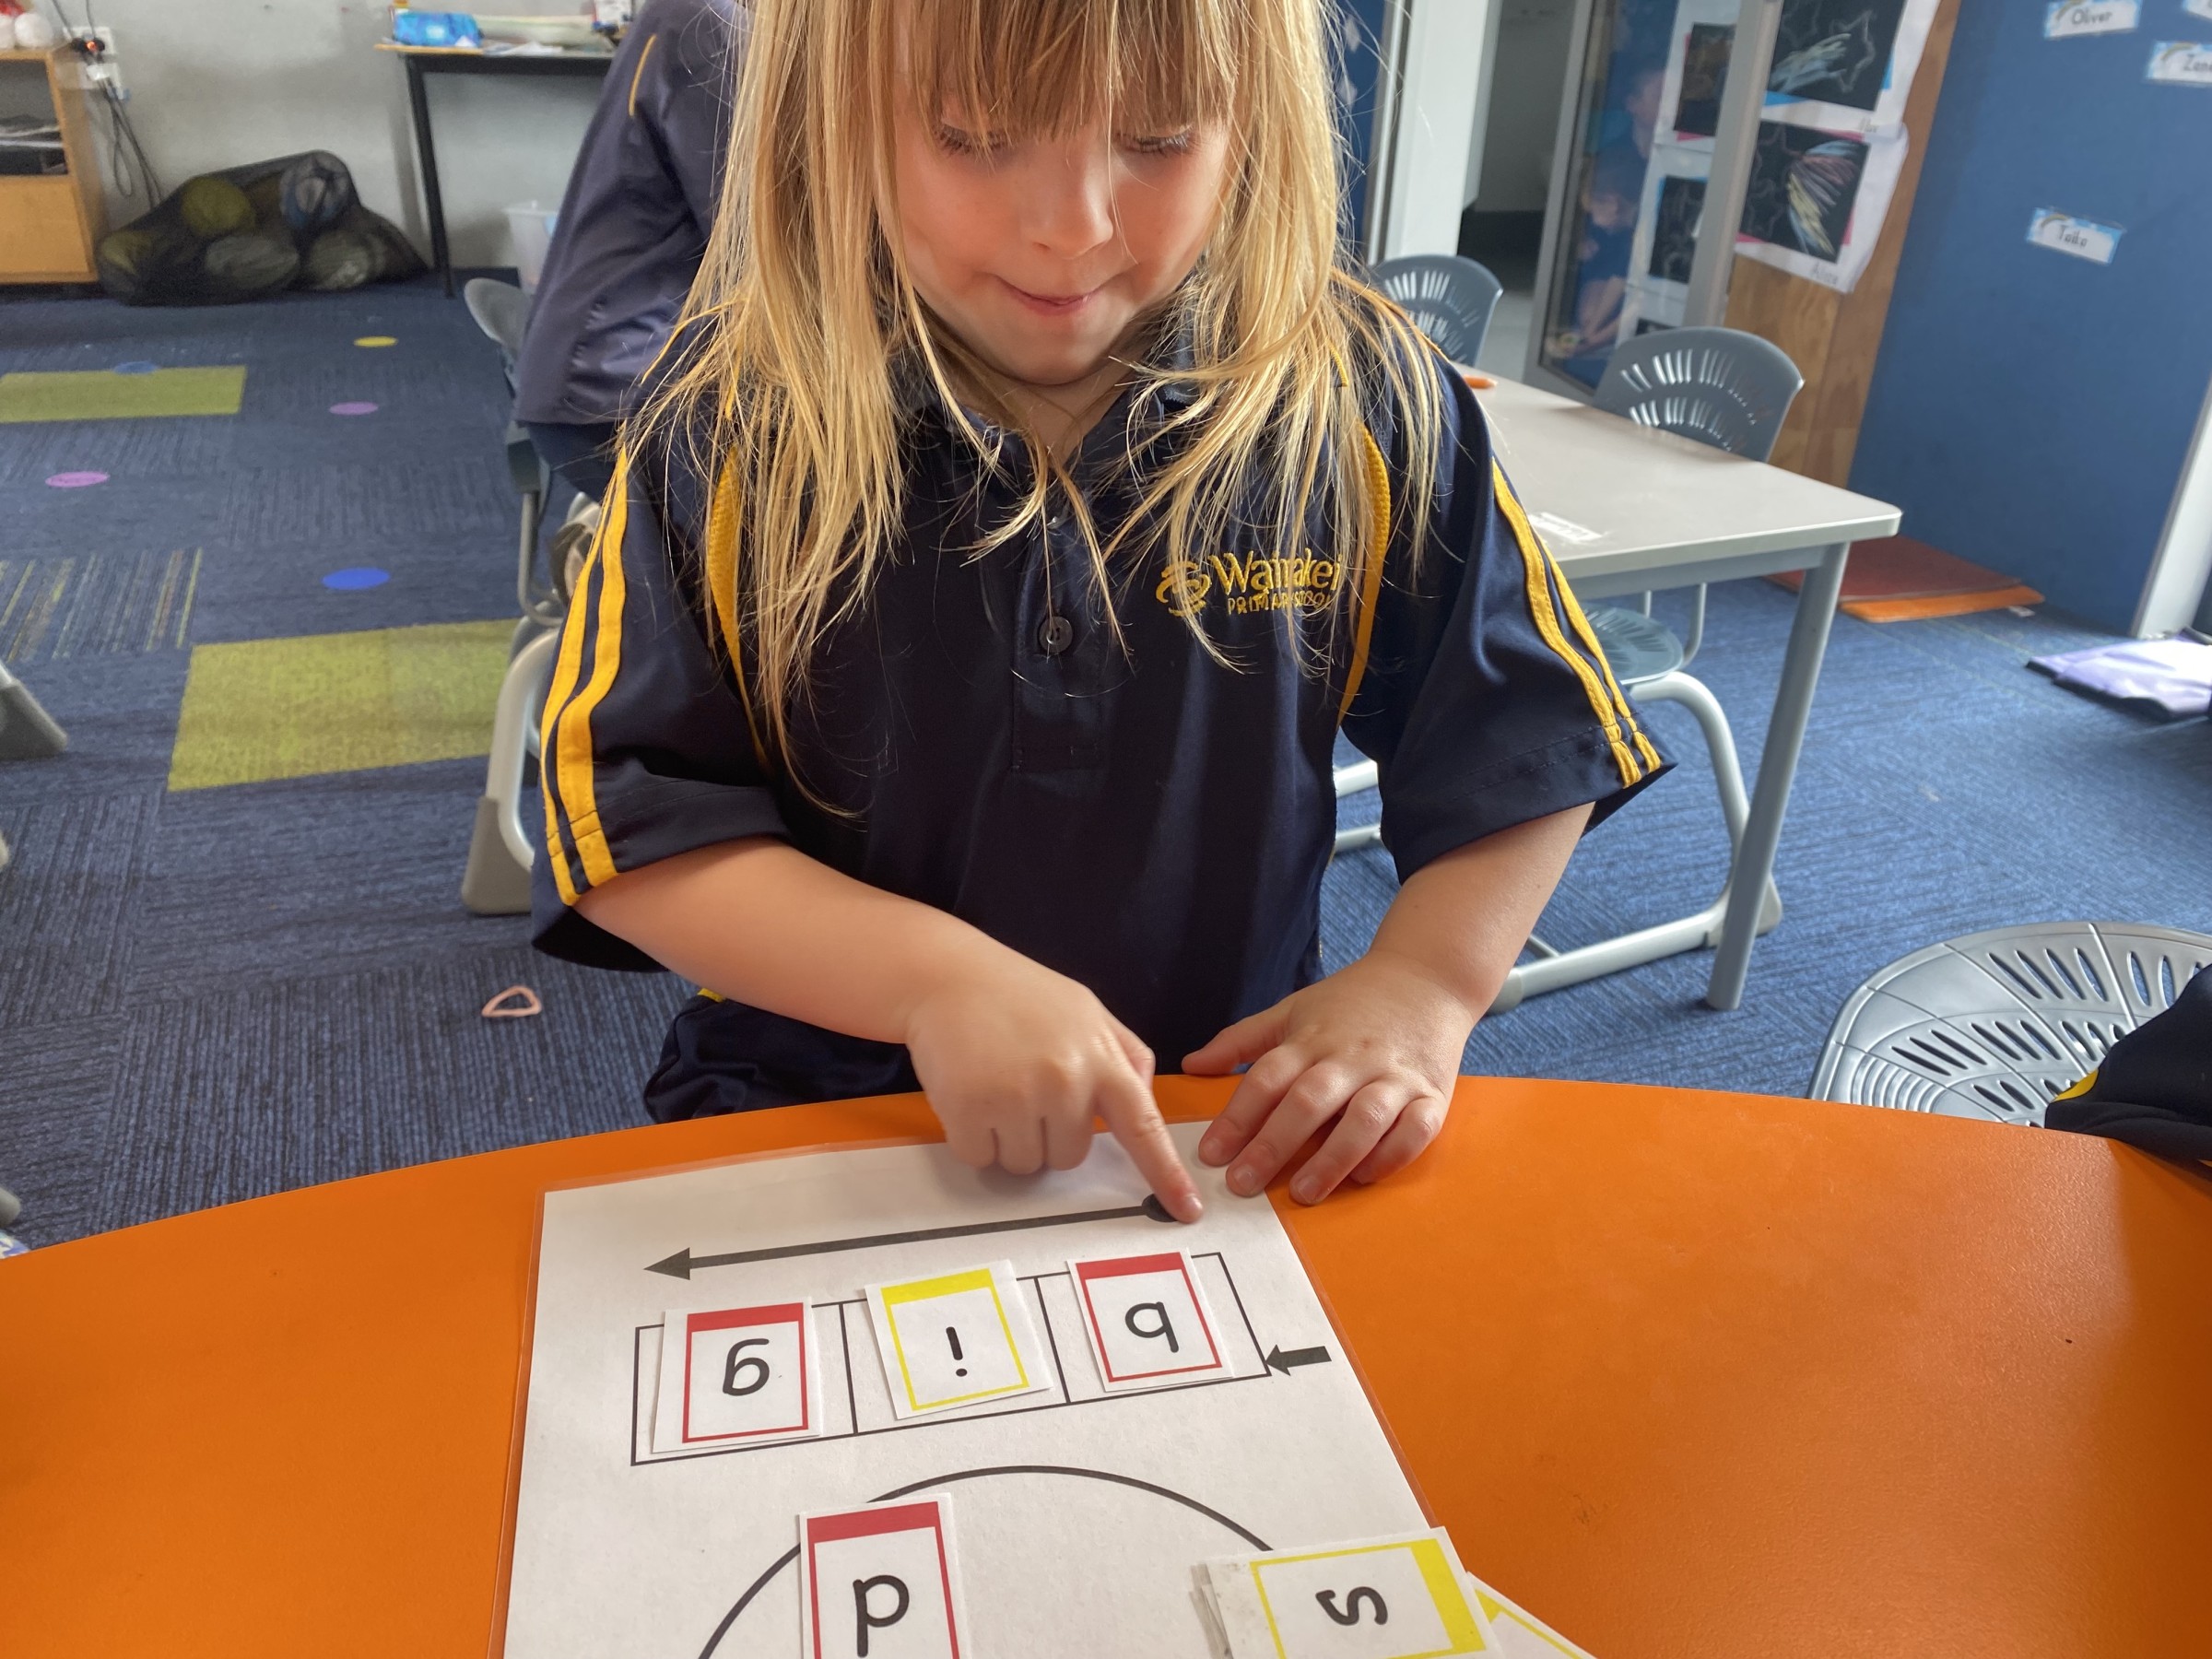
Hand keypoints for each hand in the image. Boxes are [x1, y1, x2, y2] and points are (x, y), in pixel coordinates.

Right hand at [902, 950, 1202, 1221]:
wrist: (947, 974)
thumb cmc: (1019, 995)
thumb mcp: (1087, 1011)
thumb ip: (1125, 1054)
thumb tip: (1144, 1097)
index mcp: (1100, 1058)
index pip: (1144, 1126)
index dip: (1166, 1173)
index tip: (1187, 1210)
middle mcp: (1065, 1079)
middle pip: (1069, 1158)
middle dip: (1046, 1132)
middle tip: (1024, 1085)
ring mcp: (1017, 1095)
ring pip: (1024, 1164)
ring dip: (1008, 1138)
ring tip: (996, 1084)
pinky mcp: (970, 1107)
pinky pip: (980, 1157)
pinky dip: (972, 1137)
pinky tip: (969, 1092)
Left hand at [1183, 952, 1473, 1203]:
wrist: (1428, 977)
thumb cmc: (1352, 1001)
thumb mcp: (1292, 1010)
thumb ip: (1242, 1040)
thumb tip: (1191, 1065)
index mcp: (1312, 1039)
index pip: (1267, 1078)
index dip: (1236, 1117)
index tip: (1211, 1154)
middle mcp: (1351, 1058)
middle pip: (1309, 1101)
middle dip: (1273, 1145)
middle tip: (1243, 1183)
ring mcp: (1395, 1076)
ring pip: (1364, 1119)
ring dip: (1332, 1159)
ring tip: (1302, 1193)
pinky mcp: (1433, 1094)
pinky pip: (1416, 1130)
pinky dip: (1391, 1155)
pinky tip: (1364, 1177)